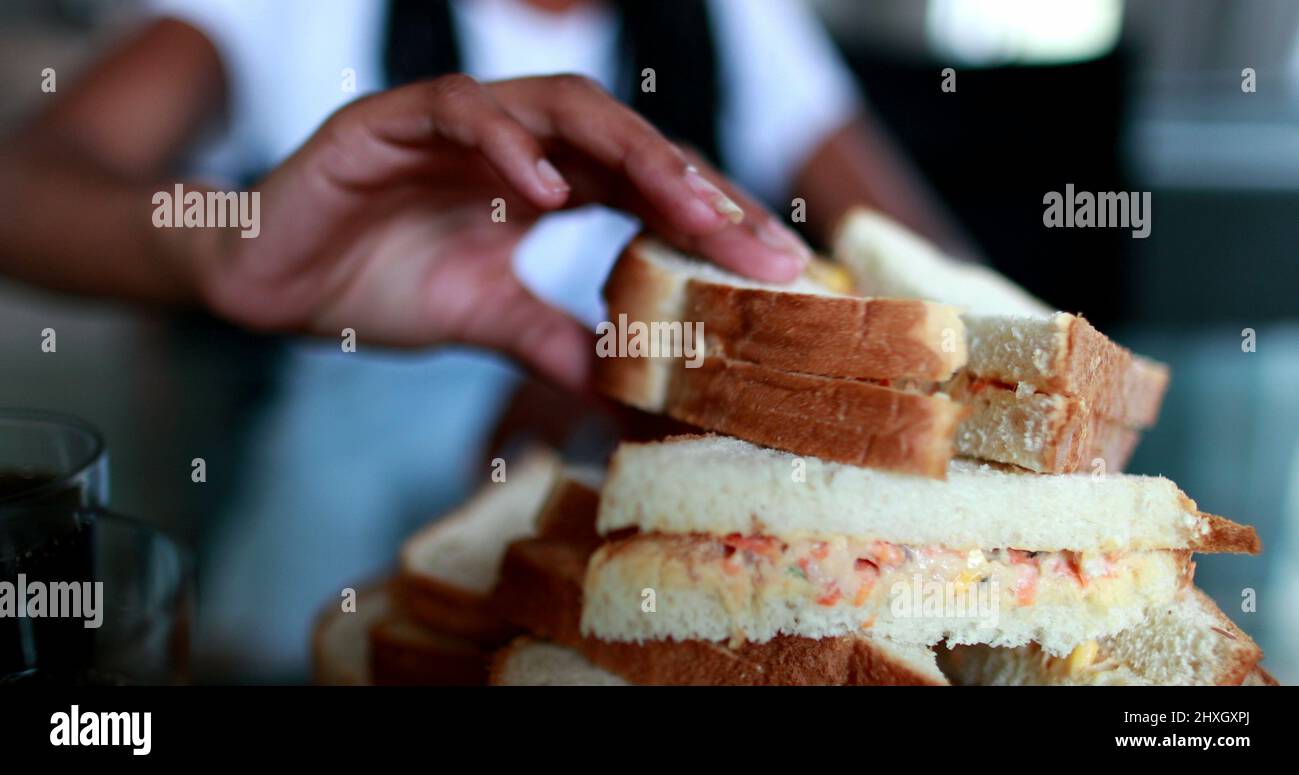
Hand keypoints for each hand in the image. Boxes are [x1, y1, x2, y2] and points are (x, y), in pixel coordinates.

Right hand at [187, 74, 810, 388]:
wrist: (272, 282)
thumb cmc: (381, 282)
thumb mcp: (493, 321)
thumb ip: (562, 343)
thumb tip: (635, 398)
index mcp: (548, 182)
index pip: (649, 187)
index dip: (715, 219)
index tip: (777, 268)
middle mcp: (517, 144)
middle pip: (628, 140)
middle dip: (697, 186)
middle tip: (757, 241)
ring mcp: (458, 124)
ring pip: (561, 108)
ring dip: (627, 150)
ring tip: (682, 203)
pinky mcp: (391, 120)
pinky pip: (458, 112)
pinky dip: (505, 144)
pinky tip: (546, 189)